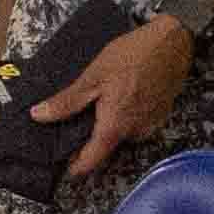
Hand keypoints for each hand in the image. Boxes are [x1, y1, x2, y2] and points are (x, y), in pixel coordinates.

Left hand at [29, 15, 197, 177]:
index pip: (93, 159)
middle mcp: (136, 131)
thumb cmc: (133, 55)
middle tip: (70, 126)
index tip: (63, 171)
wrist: (173, 42)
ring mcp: (151, 123)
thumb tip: (39, 116)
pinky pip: (135, 123)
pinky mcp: (159, 114)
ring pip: (121, 133)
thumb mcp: (93, 76)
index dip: (76, 168)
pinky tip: (115, 99)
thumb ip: (67, 101)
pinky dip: (123, 117)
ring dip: (108, 125)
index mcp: (116, 125)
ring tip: (93, 106)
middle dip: (90, 140)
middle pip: (107, 146)